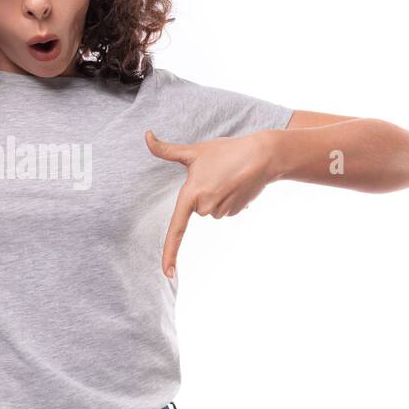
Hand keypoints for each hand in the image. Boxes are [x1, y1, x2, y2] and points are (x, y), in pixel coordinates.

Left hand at [145, 130, 279, 278]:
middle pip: (197, 211)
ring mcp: (222, 211)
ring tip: (228, 177)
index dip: (170, 252)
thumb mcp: (195, 151)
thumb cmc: (226, 151)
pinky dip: (229, 199)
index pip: (176, 229)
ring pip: (211, 211)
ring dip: (217, 196)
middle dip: (203, 194)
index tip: (167, 273)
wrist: (262, 155)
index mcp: (191, 194)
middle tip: (216, 174)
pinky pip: (224, 210)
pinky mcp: (235, 212)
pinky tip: (237, 185)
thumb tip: (146, 135)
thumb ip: (166, 149)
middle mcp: (205, 207)